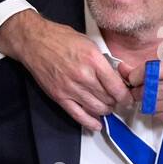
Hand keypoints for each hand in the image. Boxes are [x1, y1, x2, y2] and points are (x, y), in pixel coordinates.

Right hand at [0, 10, 128, 130]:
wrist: (34, 42)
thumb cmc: (60, 39)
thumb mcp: (89, 43)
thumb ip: (103, 62)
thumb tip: (116, 76)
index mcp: (93, 60)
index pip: (116, 87)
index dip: (125, 96)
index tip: (128, 98)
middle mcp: (83, 76)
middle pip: (108, 99)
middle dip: (115, 102)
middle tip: (116, 100)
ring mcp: (70, 88)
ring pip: (96, 108)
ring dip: (105, 110)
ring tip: (107, 107)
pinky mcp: (59, 96)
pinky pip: (77, 114)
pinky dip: (89, 122)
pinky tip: (97, 124)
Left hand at [119, 59, 162, 125]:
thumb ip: (152, 68)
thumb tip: (124, 70)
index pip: (147, 72)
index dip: (134, 76)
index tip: (133, 77)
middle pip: (144, 92)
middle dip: (137, 91)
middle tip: (139, 88)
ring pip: (149, 106)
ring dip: (147, 102)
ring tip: (155, 96)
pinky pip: (159, 116)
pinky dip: (157, 111)